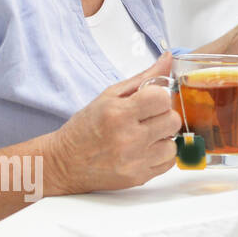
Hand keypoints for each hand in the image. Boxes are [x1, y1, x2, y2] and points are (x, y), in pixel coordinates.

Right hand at [45, 53, 182, 194]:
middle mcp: (128, 139)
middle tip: (147, 119)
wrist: (63, 163)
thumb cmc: (84, 128)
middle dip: (162, 116)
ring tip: (145, 136)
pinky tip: (145, 150)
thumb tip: (168, 59)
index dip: (159, 97)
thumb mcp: (109, 96)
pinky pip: (169, 161)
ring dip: (163, 138)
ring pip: (174, 143)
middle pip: (172, 120)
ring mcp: (134, 161)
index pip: (162, 98)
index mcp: (118, 114)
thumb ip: (143, 78)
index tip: (150, 101)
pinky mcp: (138, 177)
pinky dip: (161, 154)